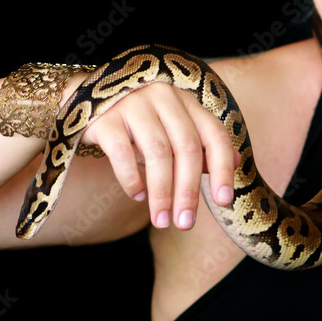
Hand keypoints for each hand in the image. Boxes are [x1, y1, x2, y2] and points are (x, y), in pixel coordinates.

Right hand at [79, 82, 238, 230]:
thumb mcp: (170, 128)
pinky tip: (137, 195)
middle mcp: (162, 96)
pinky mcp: (104, 117)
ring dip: (161, 193)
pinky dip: (132, 178)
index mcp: (184, 100)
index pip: (213, 134)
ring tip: (162, 220)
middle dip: (187, 191)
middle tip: (185, 224)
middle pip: (185, 148)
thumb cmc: (137, 121)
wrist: (85, 100)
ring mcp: (132, 103)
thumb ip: (199, 144)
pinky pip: (122, 152)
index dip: (223, 169)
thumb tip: (237, 162)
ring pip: (156, 153)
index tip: (224, 202)